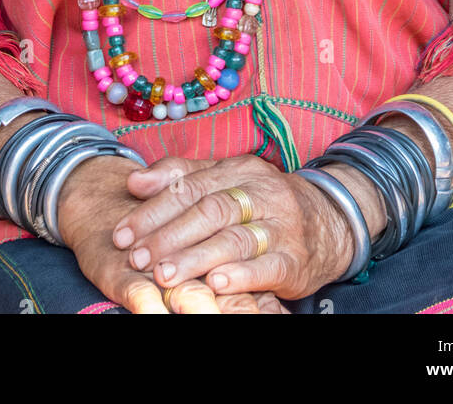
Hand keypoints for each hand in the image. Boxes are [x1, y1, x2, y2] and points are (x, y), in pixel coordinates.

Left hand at [56, 154, 288, 312]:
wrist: (331, 220)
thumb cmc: (264, 202)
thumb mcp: (227, 178)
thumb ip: (180, 176)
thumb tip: (134, 181)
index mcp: (240, 169)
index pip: (189, 186)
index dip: (152, 210)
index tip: (121, 233)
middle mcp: (262, 192)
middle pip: (209, 210)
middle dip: (168, 235)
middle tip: (137, 258)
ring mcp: (281, 225)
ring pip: (234, 238)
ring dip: (195, 257)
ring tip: (163, 275)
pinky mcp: (296, 259)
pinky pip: (266, 266)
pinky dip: (239, 275)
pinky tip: (214, 283)